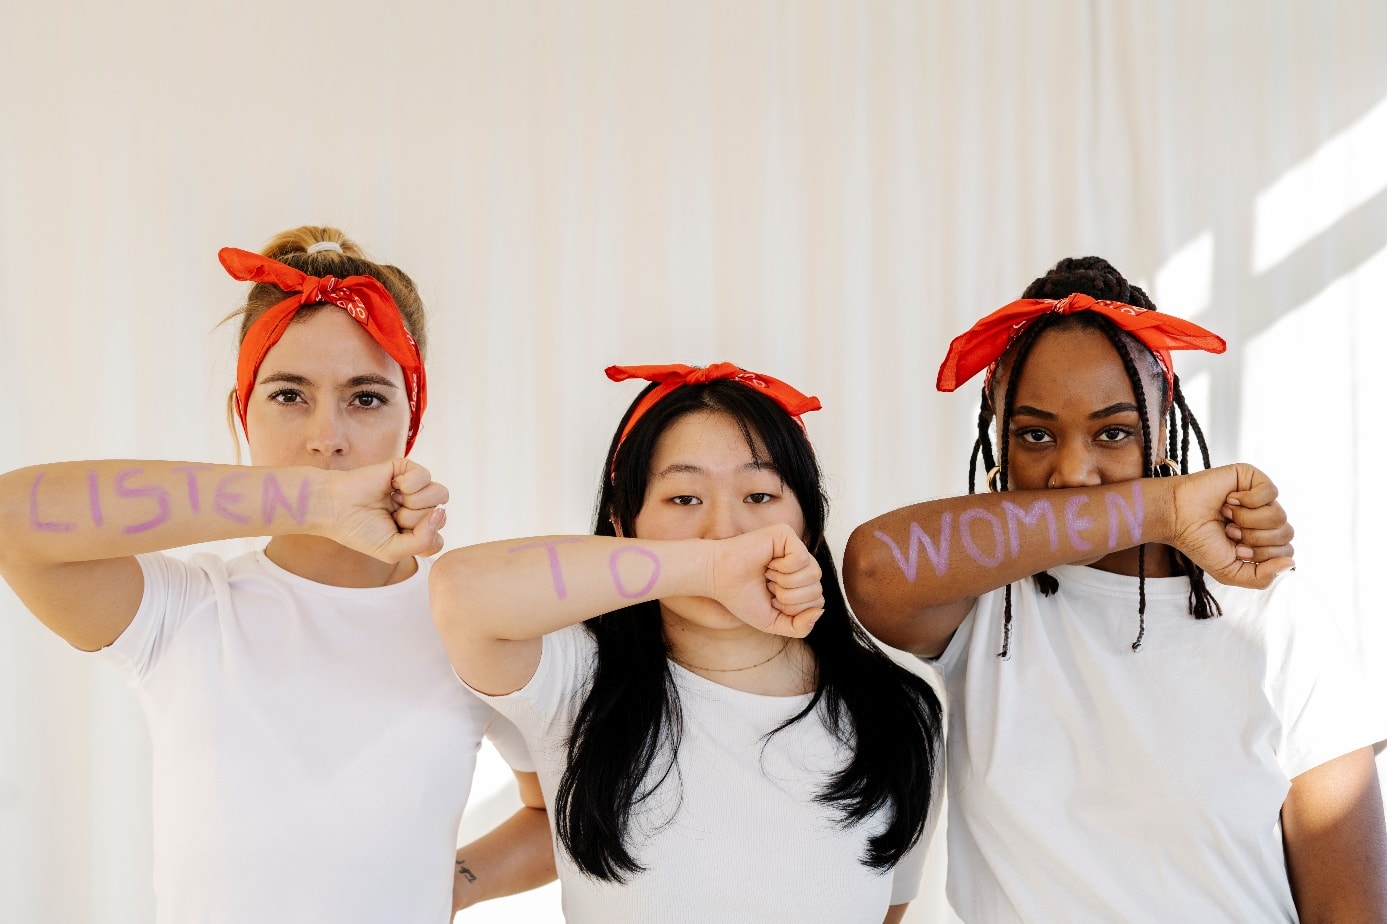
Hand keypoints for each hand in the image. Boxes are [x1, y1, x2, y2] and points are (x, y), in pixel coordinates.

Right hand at [323, 459, 448, 561]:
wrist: (335, 508)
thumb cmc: (361, 531)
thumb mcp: (393, 550)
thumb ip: (424, 540)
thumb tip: (442, 511)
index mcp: (416, 532)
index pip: (438, 540)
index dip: (419, 540)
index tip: (396, 536)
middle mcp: (420, 510)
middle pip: (442, 517)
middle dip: (413, 520)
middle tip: (390, 517)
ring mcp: (415, 489)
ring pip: (441, 494)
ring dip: (416, 502)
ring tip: (394, 501)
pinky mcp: (406, 469)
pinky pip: (425, 475)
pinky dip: (408, 483)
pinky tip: (391, 486)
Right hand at [708, 523, 824, 636]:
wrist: (717, 578)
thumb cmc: (741, 597)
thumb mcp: (774, 622)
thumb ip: (800, 627)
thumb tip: (820, 611)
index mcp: (799, 580)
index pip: (817, 601)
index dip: (793, 609)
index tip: (771, 599)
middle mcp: (800, 562)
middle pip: (817, 590)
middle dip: (789, 597)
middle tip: (767, 586)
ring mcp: (794, 546)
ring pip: (813, 574)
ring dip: (786, 583)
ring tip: (768, 575)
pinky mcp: (785, 533)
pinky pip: (801, 558)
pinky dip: (783, 568)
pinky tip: (768, 563)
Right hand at [1168, 463, 1294, 587]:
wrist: (1176, 517)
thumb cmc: (1198, 541)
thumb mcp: (1229, 572)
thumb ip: (1262, 578)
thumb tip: (1290, 564)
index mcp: (1263, 540)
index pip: (1286, 552)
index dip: (1261, 554)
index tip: (1236, 550)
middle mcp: (1265, 519)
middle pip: (1285, 534)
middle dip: (1253, 538)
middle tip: (1229, 531)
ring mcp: (1261, 498)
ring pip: (1279, 514)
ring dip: (1247, 519)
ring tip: (1227, 516)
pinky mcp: (1253, 478)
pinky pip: (1271, 492)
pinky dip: (1248, 500)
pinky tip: (1230, 500)